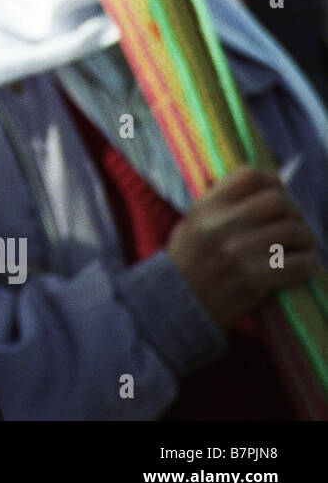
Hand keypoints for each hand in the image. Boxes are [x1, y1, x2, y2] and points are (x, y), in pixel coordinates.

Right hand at [166, 167, 321, 329]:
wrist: (173, 306)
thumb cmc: (188, 264)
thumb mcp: (193, 225)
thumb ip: (222, 207)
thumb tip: (267, 189)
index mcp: (206, 208)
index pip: (250, 176)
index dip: (273, 182)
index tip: (279, 195)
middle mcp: (220, 225)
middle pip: (278, 201)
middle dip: (295, 213)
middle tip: (296, 227)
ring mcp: (234, 253)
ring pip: (291, 231)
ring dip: (307, 240)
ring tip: (304, 248)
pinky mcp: (249, 280)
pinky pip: (295, 264)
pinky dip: (308, 264)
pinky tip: (305, 267)